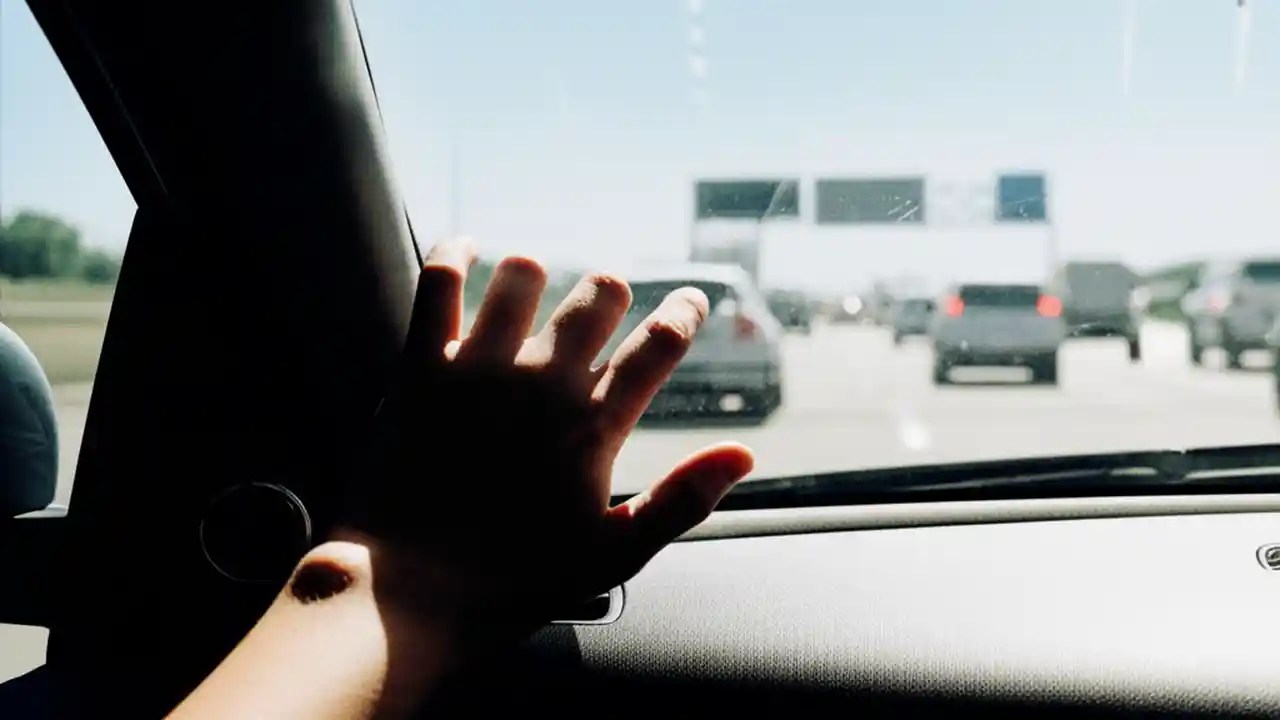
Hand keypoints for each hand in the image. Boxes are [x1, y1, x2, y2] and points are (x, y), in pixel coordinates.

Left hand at [329, 238, 753, 647]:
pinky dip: (455, 254)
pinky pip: (439, 282)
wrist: (413, 593)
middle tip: (603, 304)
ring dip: (537, 274)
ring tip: (534, 287)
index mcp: (594, 425)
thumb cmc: (518, 579)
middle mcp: (542, 381)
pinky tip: (467, 246)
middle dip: (610, 290)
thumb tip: (745, 454)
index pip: (658, 345)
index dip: (683, 312)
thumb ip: (683, 499)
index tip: (692, 299)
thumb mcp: (617, 554)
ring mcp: (480, 368)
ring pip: (524, 274)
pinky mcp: (422, 366)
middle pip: (598, 294)